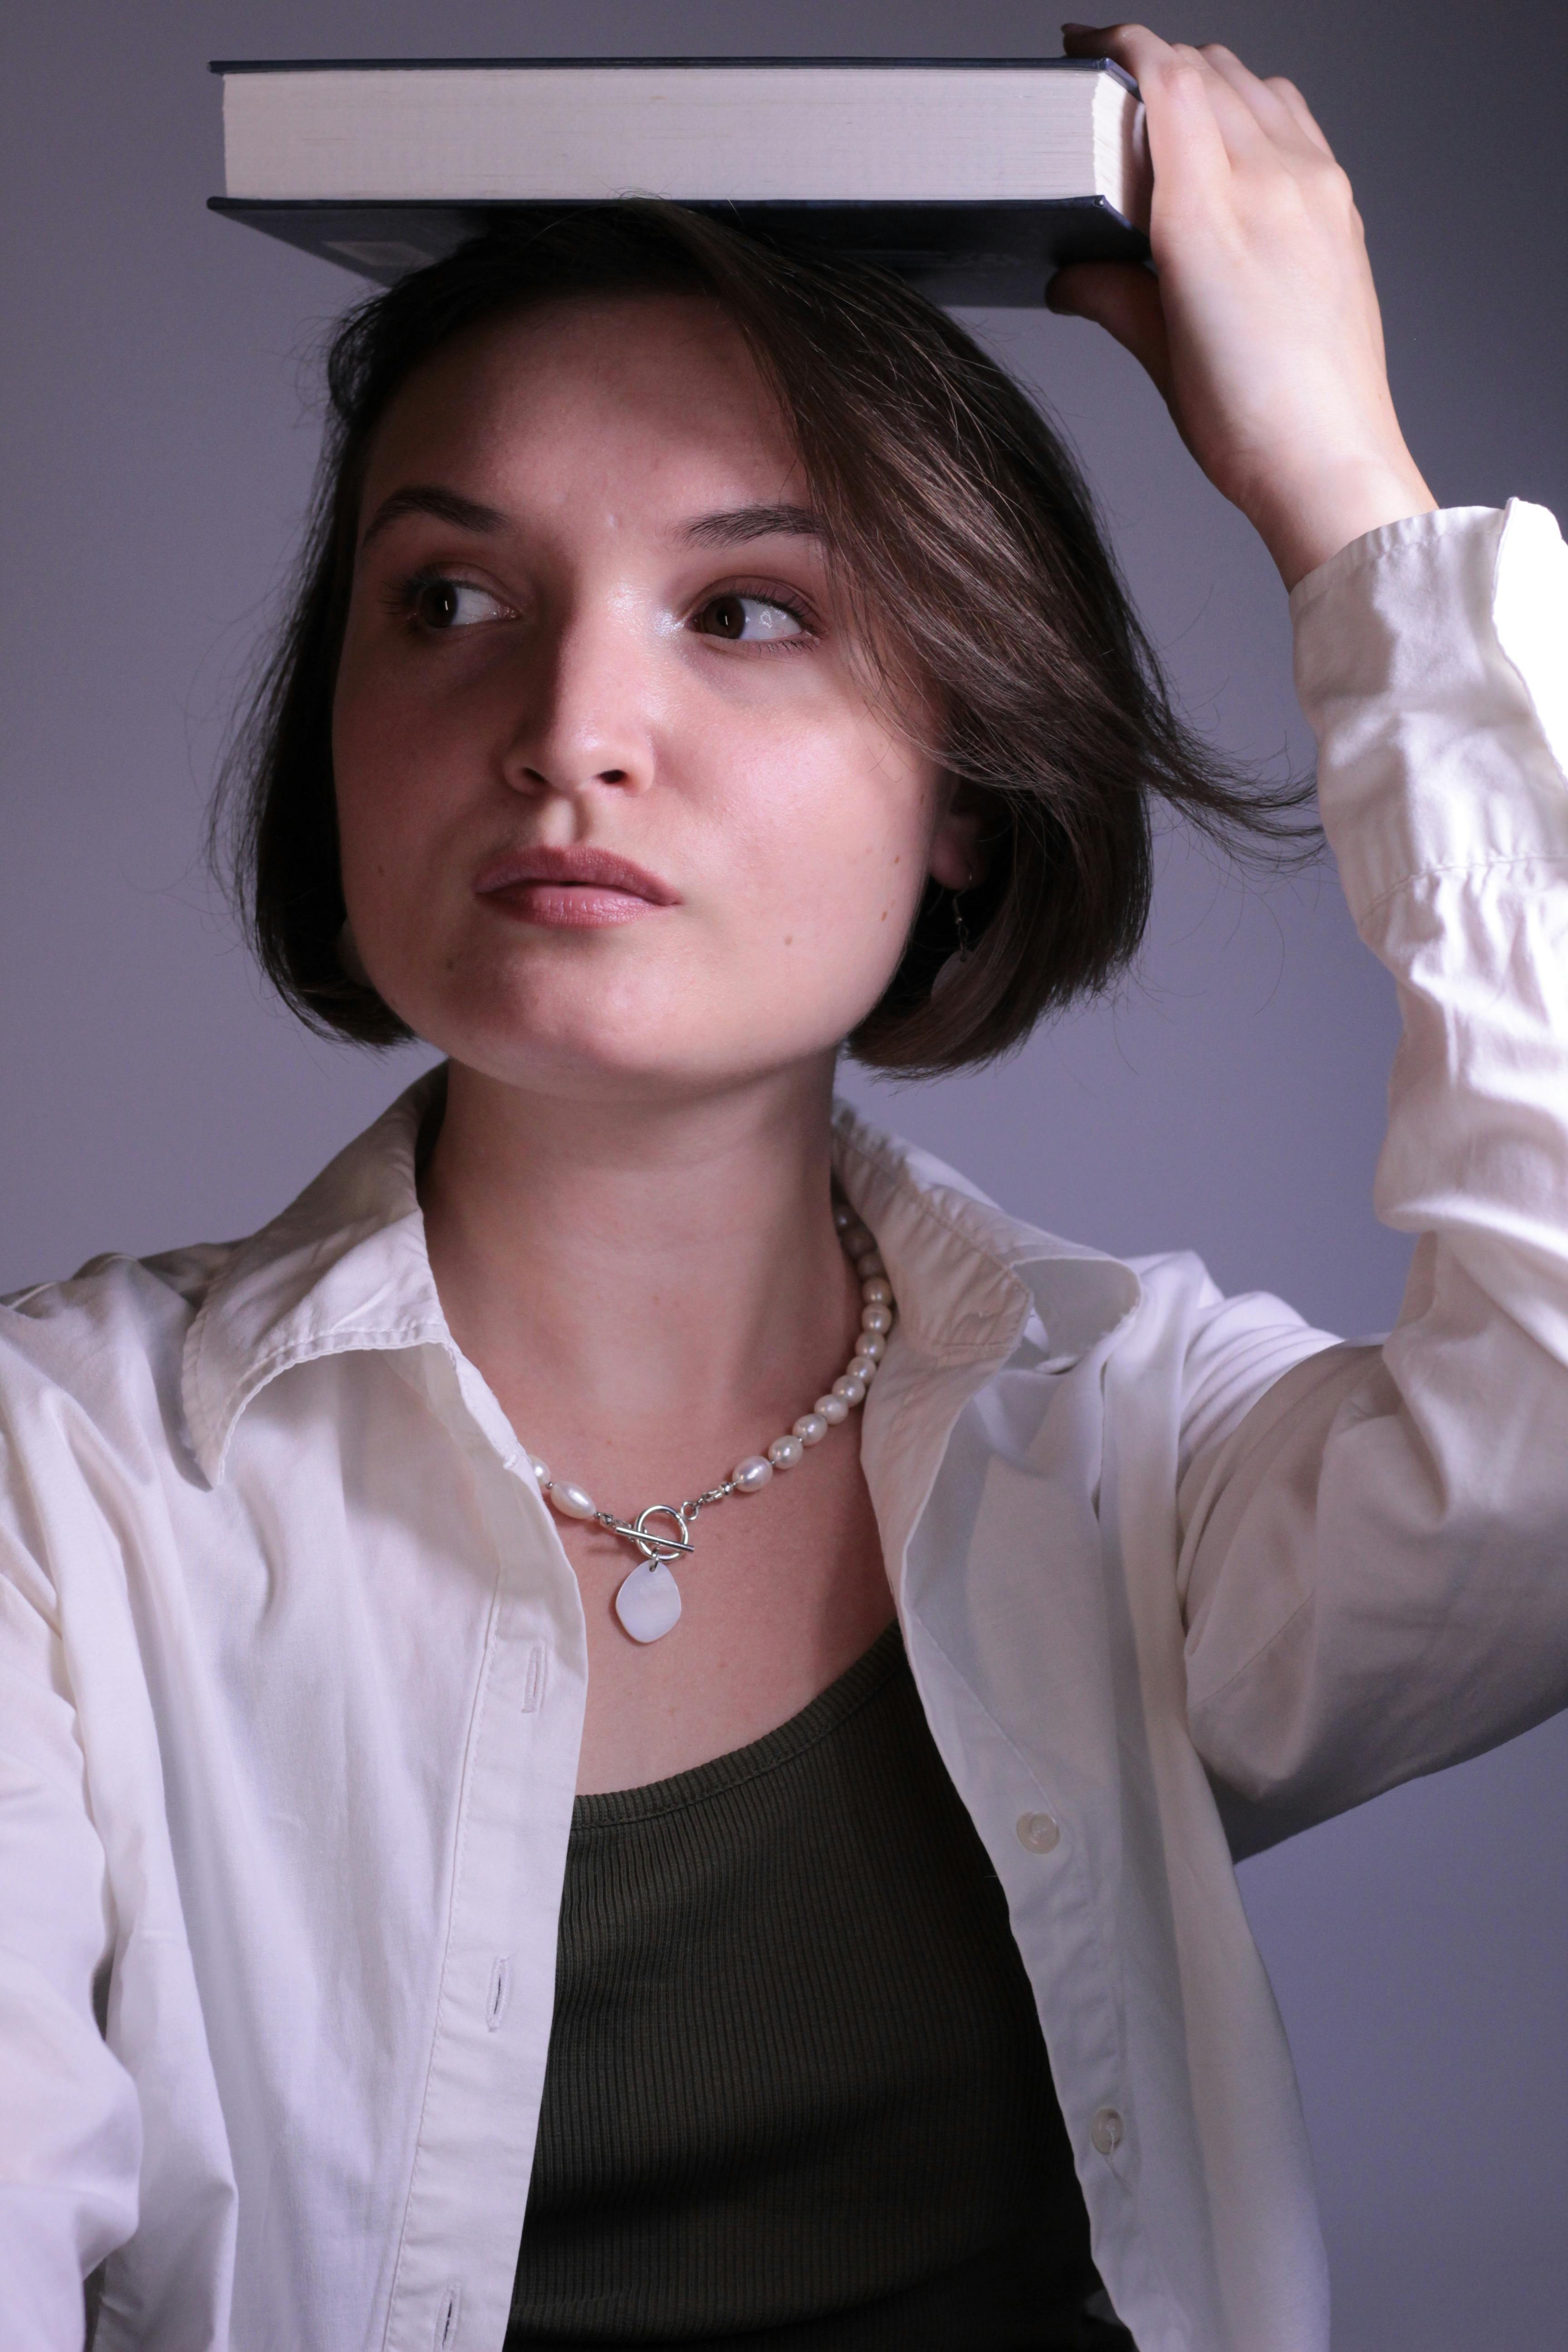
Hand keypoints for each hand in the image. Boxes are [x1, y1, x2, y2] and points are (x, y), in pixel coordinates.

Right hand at [1049, 23, 1434, 588]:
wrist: (1330, 462)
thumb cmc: (1253, 423)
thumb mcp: (1157, 356)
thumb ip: (1110, 296)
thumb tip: (1072, 276)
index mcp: (1212, 214)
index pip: (1170, 79)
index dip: (1124, 47)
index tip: (1091, 48)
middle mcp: (1273, 183)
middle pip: (1212, 70)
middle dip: (1159, 64)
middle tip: (1118, 93)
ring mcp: (1317, 190)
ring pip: (1259, 85)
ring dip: (1212, 82)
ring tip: (1176, 116)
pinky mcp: (1342, 210)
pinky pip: (1298, 123)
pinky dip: (1258, 112)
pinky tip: (1237, 149)